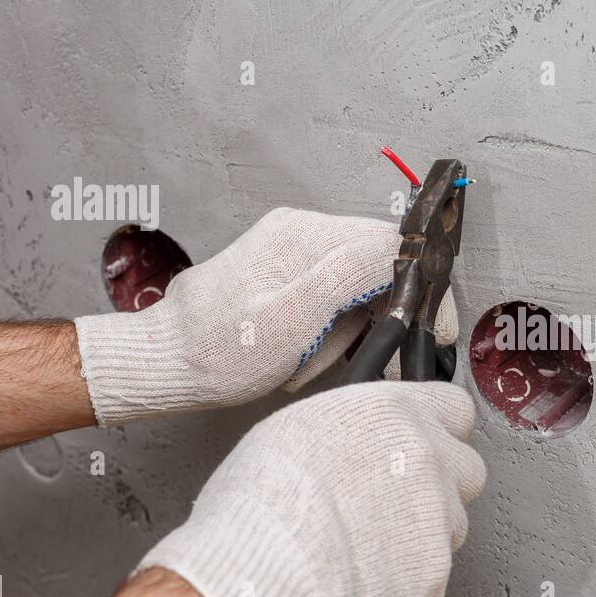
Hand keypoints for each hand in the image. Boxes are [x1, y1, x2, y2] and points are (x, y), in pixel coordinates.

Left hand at [74, 208, 456, 424]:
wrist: (164, 364)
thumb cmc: (214, 354)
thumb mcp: (289, 323)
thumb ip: (345, 280)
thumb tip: (396, 253)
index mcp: (303, 235)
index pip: (391, 244)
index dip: (420, 289)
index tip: (431, 329)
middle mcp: (299, 232)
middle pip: (377, 265)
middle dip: (379, 317)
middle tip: (361, 358)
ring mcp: (290, 252)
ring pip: (356, 286)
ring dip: (347, 331)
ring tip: (310, 362)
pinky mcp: (283, 275)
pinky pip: (330, 299)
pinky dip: (327, 332)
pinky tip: (303, 355)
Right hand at [136, 381, 485, 596]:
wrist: (262, 566)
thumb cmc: (263, 499)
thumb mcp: (304, 427)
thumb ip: (360, 430)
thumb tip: (367, 443)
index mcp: (398, 414)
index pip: (456, 409)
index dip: (441, 429)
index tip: (426, 441)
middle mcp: (429, 459)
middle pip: (468, 470)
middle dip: (443, 485)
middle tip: (400, 499)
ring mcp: (438, 517)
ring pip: (455, 524)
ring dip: (426, 533)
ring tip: (372, 544)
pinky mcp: (433, 571)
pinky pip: (435, 574)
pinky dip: (411, 579)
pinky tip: (370, 576)